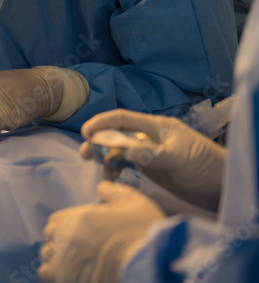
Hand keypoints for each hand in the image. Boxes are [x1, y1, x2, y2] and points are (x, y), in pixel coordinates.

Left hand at [39, 181, 163, 282]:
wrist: (149, 265)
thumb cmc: (145, 235)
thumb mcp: (135, 204)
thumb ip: (115, 193)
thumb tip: (101, 187)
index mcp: (79, 217)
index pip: (57, 220)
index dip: (66, 226)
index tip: (79, 234)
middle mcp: (66, 235)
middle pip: (50, 236)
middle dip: (61, 241)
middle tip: (79, 250)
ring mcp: (62, 258)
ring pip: (47, 254)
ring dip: (57, 257)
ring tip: (75, 263)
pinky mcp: (63, 277)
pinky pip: (46, 273)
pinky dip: (54, 274)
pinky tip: (70, 274)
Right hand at [80, 109, 225, 210]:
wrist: (222, 188)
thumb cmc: (204, 167)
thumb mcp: (178, 158)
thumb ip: (151, 154)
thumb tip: (125, 153)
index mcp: (156, 127)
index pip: (122, 118)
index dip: (102, 123)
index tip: (85, 132)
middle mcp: (148, 137)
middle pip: (116, 135)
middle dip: (98, 142)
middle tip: (84, 155)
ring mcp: (148, 153)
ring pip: (119, 152)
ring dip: (105, 158)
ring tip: (99, 172)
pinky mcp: (150, 169)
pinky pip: (126, 166)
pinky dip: (116, 170)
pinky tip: (112, 181)